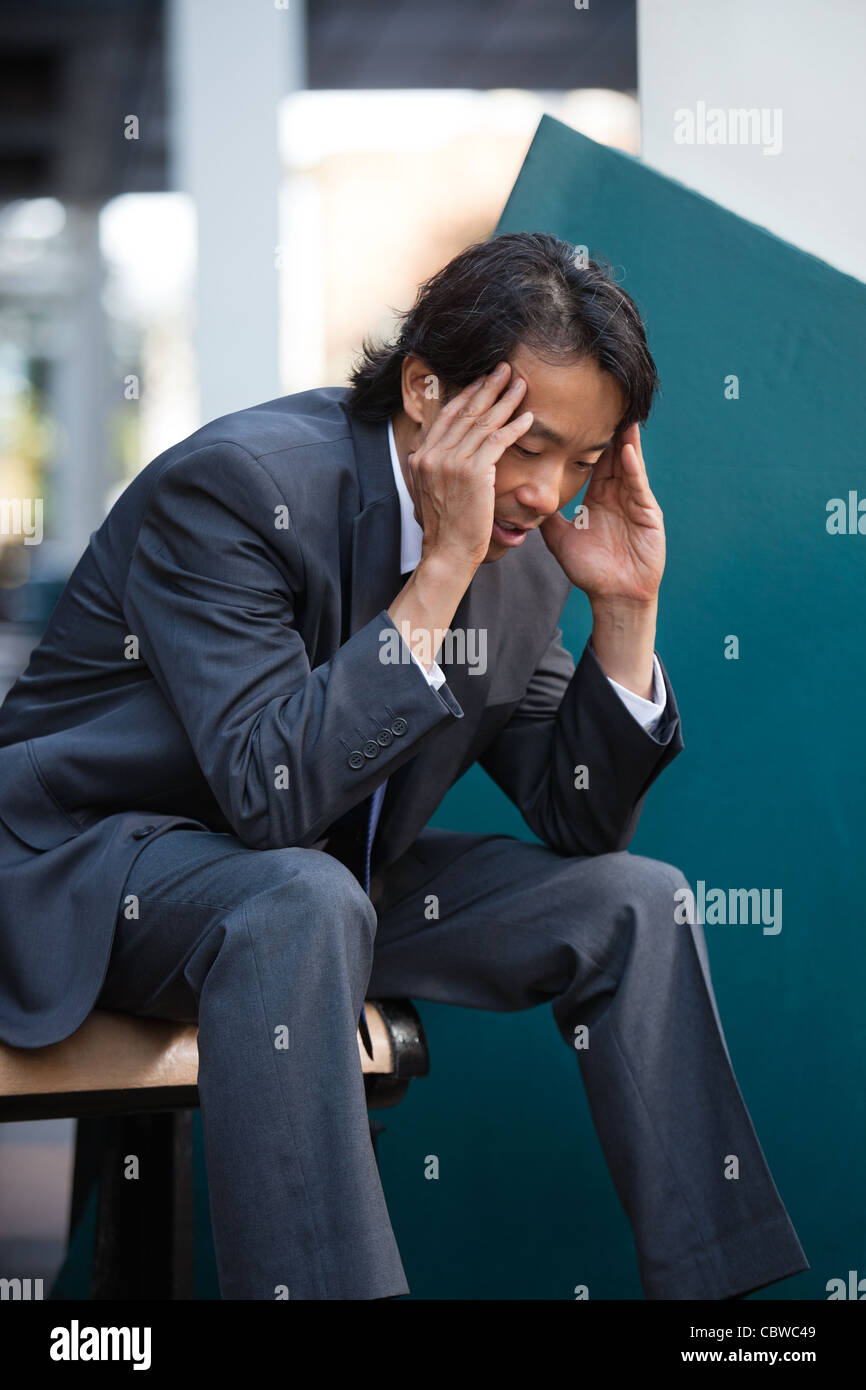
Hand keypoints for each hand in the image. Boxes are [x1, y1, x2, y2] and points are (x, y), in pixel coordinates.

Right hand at [406, 362, 532, 569]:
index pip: (446, 416)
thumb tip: (440, 451)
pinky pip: (497, 442)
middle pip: (465, 412)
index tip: (483, 381)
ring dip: (505, 401)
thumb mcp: (428, 491)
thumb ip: (435, 466)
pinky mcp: (473, 473)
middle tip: (505, 369)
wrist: (446, 553)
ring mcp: (451, 463)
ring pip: (482, 423)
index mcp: (421, 456)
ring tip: (520, 385)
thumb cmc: (445, 528)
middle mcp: (433, 455)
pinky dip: (514, 428)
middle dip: (487, 387)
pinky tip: (527, 418)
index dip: (467, 395)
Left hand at [538, 423, 664, 603]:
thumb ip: (545, 517)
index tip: (572, 417)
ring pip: (628, 464)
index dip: (583, 441)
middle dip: (606, 430)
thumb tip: (521, 499)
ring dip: (623, 440)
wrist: (615, 595)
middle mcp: (617, 495)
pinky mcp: (648, 513)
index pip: (591, 462)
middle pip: (611, 455)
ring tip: (619, 413)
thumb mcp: (560, 540)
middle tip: (600, 400)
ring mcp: (635, 502)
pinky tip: (625, 449)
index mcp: (598, 498)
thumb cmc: (590, 571)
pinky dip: (632, 467)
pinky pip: (638, 485)